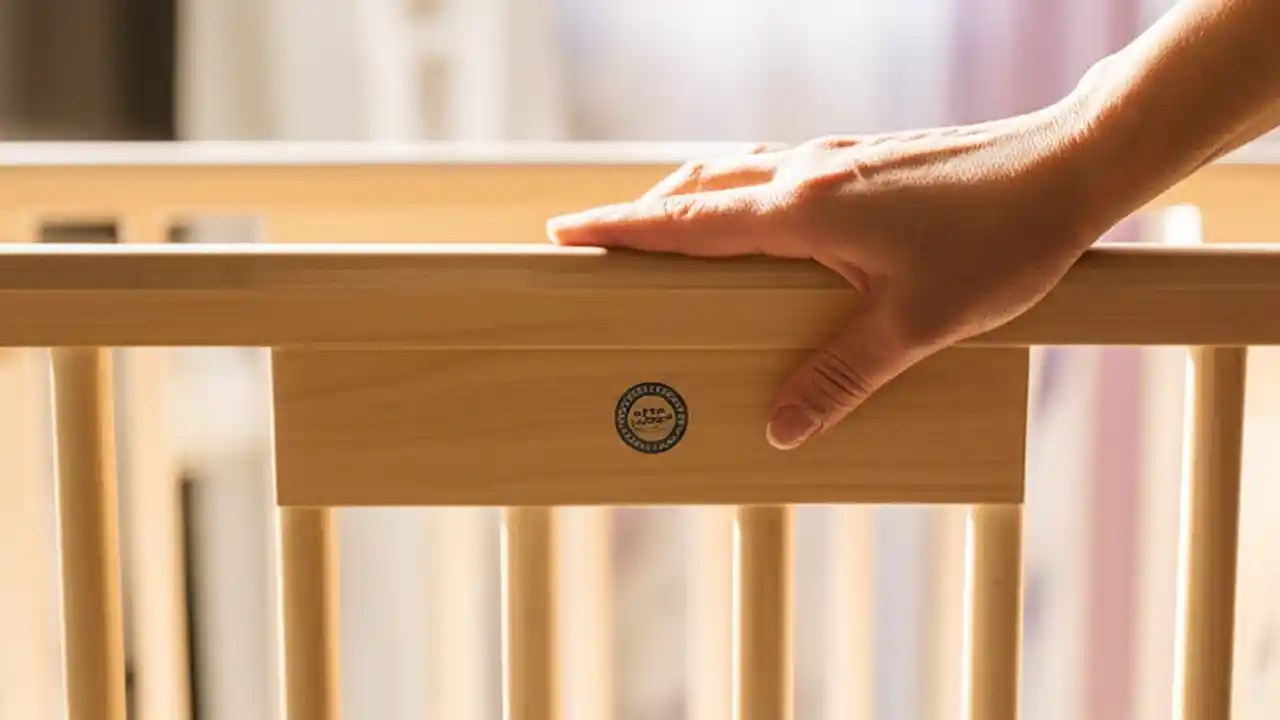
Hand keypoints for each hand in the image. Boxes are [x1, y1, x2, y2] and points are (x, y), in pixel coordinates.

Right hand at [547, 103, 1109, 448]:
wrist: (1068, 167)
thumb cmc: (1000, 242)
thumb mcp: (918, 325)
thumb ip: (843, 376)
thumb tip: (782, 429)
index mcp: (804, 209)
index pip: (688, 221)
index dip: (622, 230)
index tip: (565, 235)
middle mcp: (808, 173)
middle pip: (699, 188)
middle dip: (642, 215)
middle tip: (601, 245)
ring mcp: (837, 160)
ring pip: (736, 173)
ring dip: (691, 200)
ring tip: (665, 234)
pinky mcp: (864, 161)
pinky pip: (776, 174)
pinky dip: (739, 195)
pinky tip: (758, 224)